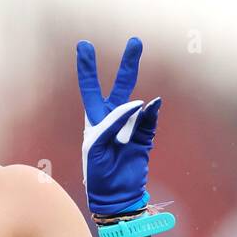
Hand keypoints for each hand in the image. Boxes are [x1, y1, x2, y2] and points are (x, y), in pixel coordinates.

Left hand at [76, 37, 160, 216]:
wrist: (114, 195)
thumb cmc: (97, 172)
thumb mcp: (95, 147)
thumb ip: (112, 123)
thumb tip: (140, 103)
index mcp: (94, 121)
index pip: (90, 88)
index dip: (87, 68)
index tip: (84, 45)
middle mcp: (113, 119)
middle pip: (121, 86)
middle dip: (128, 64)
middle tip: (135, 41)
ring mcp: (131, 127)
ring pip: (138, 103)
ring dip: (140, 98)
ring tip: (132, 109)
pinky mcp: (145, 137)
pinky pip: (150, 120)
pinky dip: (150, 112)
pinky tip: (152, 105)